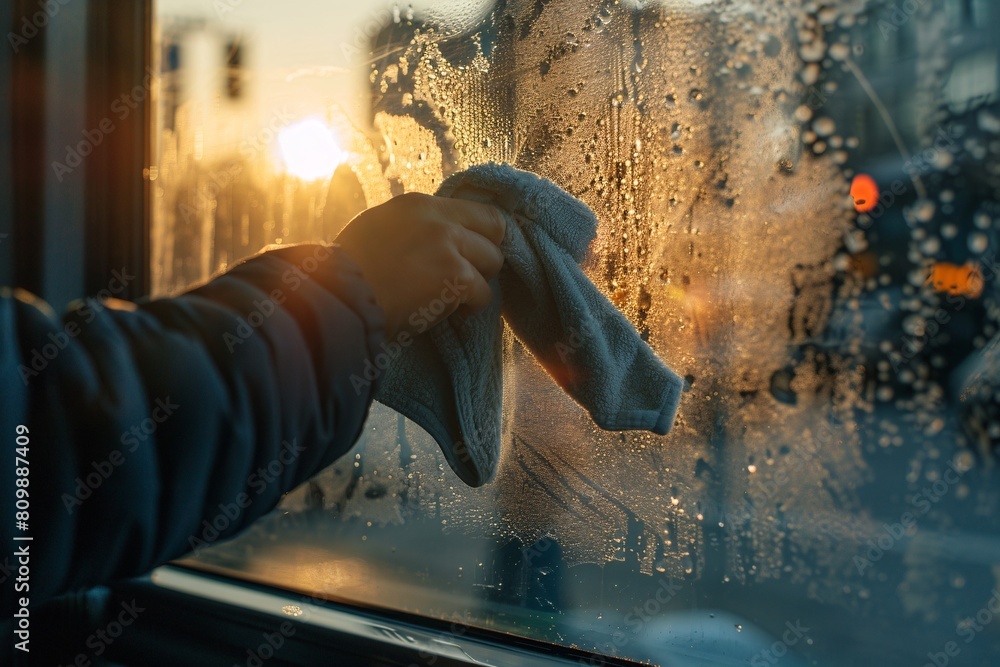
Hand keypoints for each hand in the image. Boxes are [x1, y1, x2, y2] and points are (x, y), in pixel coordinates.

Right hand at [335, 192, 506, 338]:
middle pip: (495, 229)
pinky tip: (446, 312)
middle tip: (464, 277)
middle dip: (484, 256)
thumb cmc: (347, 274)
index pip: (478, 209)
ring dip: (476, 282)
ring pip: (492, 262)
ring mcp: (449, 247)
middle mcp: (438, 220)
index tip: (473, 251)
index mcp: (417, 204)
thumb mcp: (378, 229)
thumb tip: (440, 236)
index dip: (482, 233)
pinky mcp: (455, 278)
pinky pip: (483, 294)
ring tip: (451, 297)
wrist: (338, 300)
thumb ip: (413, 227)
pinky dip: (469, 307)